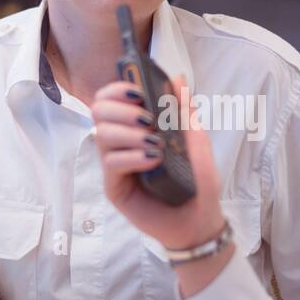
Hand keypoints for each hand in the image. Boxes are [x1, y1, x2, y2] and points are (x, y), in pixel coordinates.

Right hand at [92, 73, 224, 251]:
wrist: (200, 221)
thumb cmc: (198, 182)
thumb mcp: (197, 142)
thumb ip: (185, 111)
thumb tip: (178, 78)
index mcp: (137, 126)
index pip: (112, 98)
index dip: (119, 88)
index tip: (139, 92)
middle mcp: (122, 142)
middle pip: (99, 111)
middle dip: (122, 109)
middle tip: (148, 119)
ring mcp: (116, 164)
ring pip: (102, 134)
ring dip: (129, 133)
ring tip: (155, 143)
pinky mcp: (114, 187)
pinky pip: (111, 163)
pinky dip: (132, 157)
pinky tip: (152, 161)